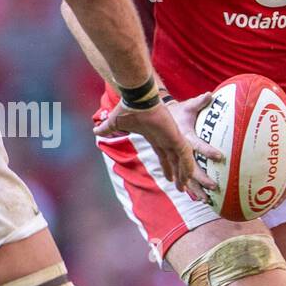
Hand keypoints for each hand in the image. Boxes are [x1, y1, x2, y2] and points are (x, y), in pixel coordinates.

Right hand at [95, 92, 221, 201]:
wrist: (136, 97)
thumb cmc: (128, 107)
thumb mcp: (115, 123)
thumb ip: (107, 129)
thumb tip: (95, 131)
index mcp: (155, 136)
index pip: (163, 155)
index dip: (167, 167)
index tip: (169, 178)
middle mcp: (165, 137)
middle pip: (174, 160)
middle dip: (178, 174)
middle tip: (181, 187)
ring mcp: (171, 136)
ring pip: (182, 159)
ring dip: (184, 174)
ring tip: (184, 187)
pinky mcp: (175, 135)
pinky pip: (185, 154)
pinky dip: (188, 165)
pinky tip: (190, 176)